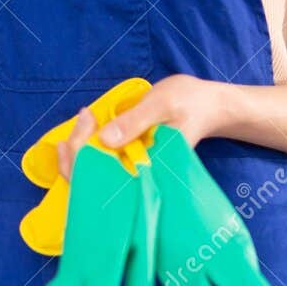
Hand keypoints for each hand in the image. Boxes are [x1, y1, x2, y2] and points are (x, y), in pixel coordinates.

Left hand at [55, 74, 227, 179]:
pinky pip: (104, 167)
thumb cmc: (189, 103)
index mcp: (149, 168)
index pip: (104, 175)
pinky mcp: (134, 165)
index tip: (87, 117)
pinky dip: (90, 151)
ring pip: (95, 177)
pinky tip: (88, 130)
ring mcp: (136, 173)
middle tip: (83, 117)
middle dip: (75, 154)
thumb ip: (134, 122)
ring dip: (80, 152)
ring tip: (82, 121)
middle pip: (93, 183)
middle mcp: (140, 178)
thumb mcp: (161, 105)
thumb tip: (104, 139)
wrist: (210, 107)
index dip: (84, 150)